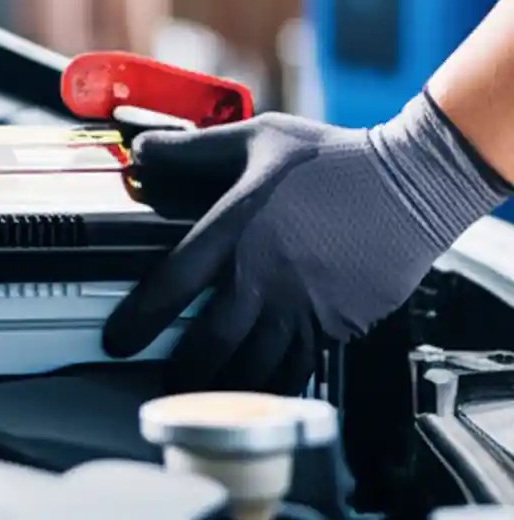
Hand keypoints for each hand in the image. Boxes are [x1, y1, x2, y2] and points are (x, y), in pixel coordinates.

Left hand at [103, 94, 507, 394]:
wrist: (414, 183)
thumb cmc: (333, 158)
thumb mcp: (256, 138)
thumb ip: (193, 149)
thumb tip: (141, 151)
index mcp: (237, 229)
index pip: (172, 283)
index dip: (138, 319)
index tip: (118, 340)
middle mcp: (266, 275)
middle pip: (209, 342)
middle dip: (180, 370)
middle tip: (162, 381)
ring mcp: (303, 305)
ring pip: (252, 366)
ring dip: (222, 386)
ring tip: (200, 395)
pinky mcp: (336, 323)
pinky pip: (295, 368)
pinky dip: (269, 384)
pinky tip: (253, 389)